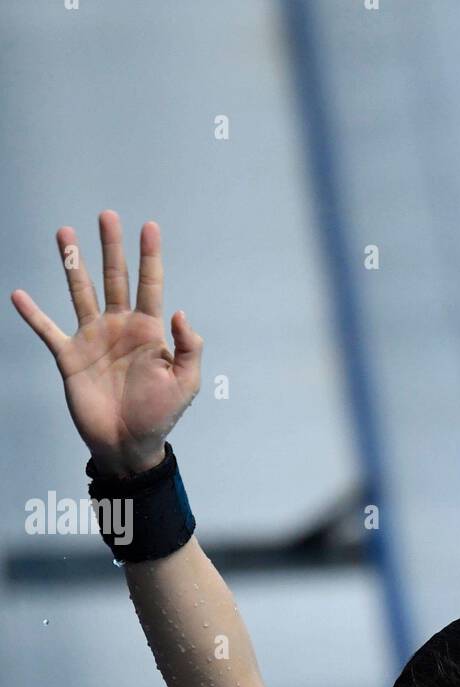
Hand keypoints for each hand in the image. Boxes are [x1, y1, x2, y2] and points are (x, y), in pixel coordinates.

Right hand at [10, 211, 202, 472]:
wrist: (128, 444)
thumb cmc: (160, 415)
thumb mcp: (185, 382)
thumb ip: (188, 347)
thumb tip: (181, 312)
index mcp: (148, 330)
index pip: (150, 285)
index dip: (150, 256)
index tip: (150, 226)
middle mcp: (119, 328)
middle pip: (114, 278)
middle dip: (111, 247)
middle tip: (107, 216)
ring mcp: (92, 339)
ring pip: (81, 292)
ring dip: (72, 264)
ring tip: (65, 233)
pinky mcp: (69, 357)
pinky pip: (47, 330)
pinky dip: (32, 314)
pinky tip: (18, 294)